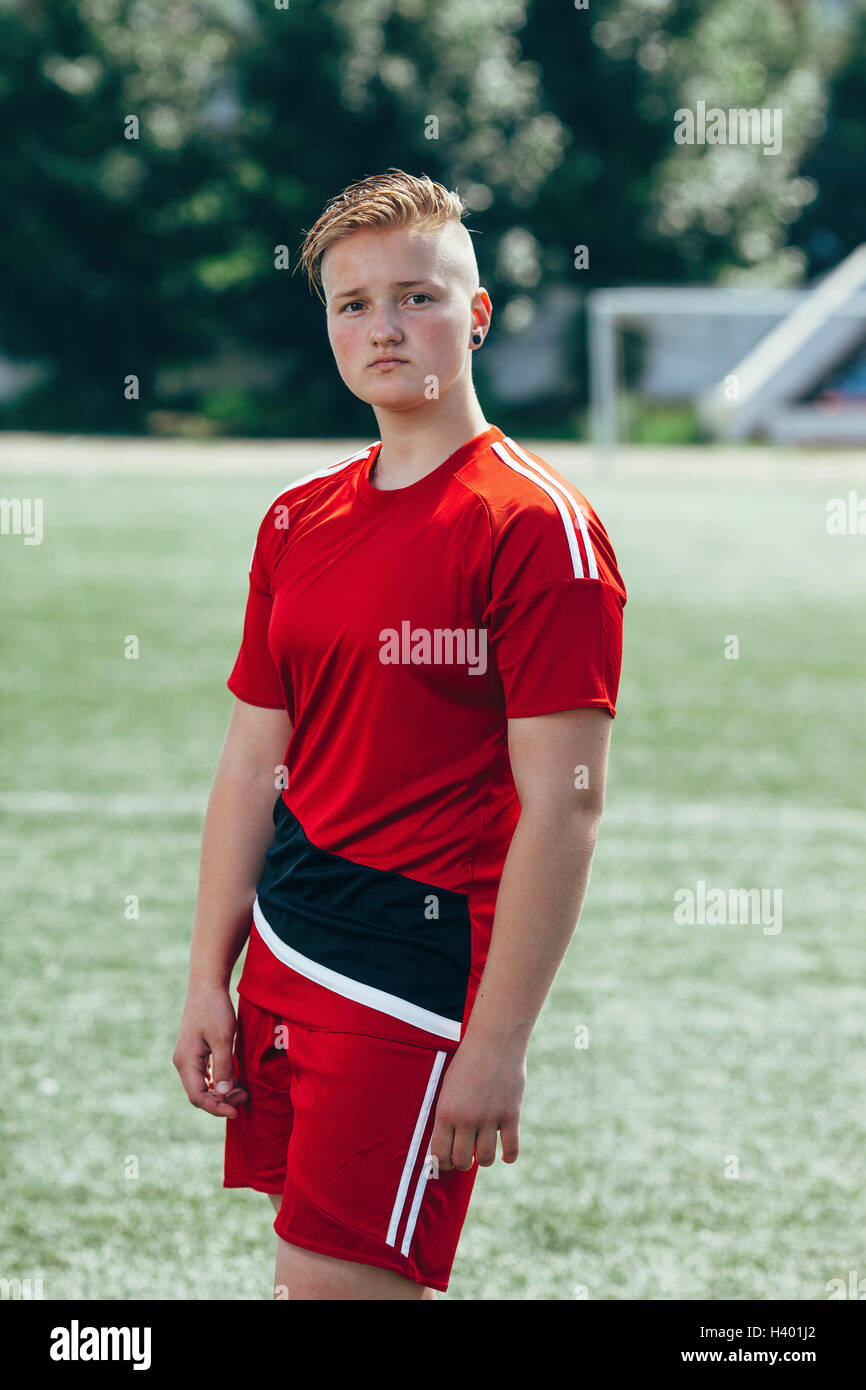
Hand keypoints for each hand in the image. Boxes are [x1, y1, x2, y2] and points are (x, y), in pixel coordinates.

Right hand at [172, 983, 248, 1117]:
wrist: (206, 985)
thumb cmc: (215, 1009)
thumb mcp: (222, 1038)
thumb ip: (223, 1067)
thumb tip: (222, 1094)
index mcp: (186, 1061)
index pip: (197, 1097)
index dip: (216, 1108)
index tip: (236, 1111)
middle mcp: (183, 1062)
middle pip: (199, 1094)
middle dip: (221, 1100)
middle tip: (244, 1096)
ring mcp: (188, 1057)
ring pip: (202, 1085)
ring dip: (220, 1092)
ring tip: (242, 1090)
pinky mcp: (195, 1051)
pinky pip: (204, 1075)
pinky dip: (218, 1081)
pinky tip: (233, 1079)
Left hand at [430, 1035, 525, 1171]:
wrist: (494, 1040)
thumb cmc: (467, 1062)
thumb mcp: (448, 1087)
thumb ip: (448, 1115)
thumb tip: (448, 1141)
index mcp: (446, 1112)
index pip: (440, 1154)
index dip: (443, 1163)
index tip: (448, 1162)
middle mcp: (466, 1119)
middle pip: (462, 1161)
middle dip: (463, 1163)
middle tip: (467, 1157)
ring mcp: (490, 1118)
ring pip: (486, 1158)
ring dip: (484, 1160)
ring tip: (484, 1152)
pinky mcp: (511, 1114)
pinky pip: (511, 1149)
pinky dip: (508, 1157)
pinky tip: (505, 1155)